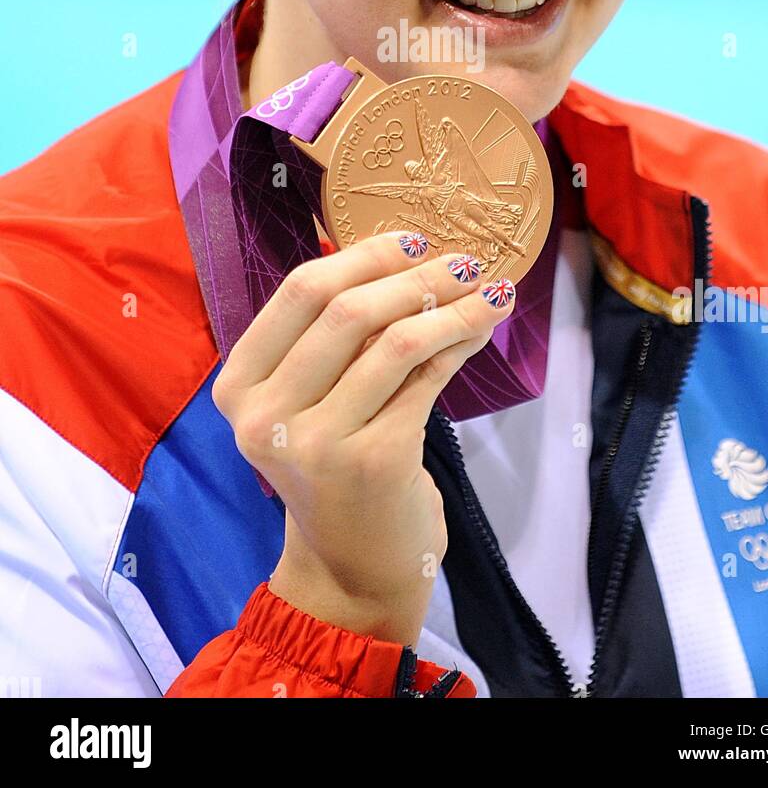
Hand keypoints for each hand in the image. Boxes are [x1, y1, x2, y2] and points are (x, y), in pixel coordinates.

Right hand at [211, 232, 515, 643]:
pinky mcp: (374, 462)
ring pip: (397, 342)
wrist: (351, 566)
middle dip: (415, 276)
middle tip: (464, 261)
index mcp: (239, 387)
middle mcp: (267, 416)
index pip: (299, 292)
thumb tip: (398, 252)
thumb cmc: (333, 465)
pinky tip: (480, 331)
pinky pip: (427, 379)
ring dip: (453, 307)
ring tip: (489, 290)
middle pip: (348, 311)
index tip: (412, 241)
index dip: (361, 256)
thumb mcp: (309, 400)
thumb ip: (331, 335)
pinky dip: (460, 345)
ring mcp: (318, 444)